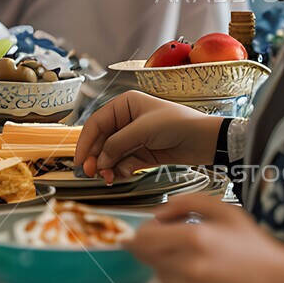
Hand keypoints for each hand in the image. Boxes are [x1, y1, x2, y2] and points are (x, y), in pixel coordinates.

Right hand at [74, 91, 222, 182]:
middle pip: (101, 141)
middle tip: (91, 173)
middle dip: (95, 158)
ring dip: (107, 167)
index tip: (79, 160)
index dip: (85, 142)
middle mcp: (126, 120)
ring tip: (108, 177)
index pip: (96, 123)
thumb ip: (117, 144)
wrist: (204, 140)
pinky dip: (120, 171)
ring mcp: (133, 137)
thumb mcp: (143, 130)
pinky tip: (121, 175)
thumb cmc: (177, 124)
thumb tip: (99, 160)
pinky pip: (123, 163)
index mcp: (124, 105)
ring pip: (110, 155)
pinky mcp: (142, 153)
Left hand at [129, 195, 283, 282]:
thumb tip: (158, 213)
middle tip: (165, 234)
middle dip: (147, 241)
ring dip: (161, 257)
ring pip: (154, 268)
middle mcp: (186, 264)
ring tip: (188, 250)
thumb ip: (186, 202)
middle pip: (143, 253)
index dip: (142, 229)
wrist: (273, 280)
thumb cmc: (249, 241)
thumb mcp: (223, 209)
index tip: (153, 224)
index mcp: (194, 237)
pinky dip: (173, 272)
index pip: (144, 236)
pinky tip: (195, 266)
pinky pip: (167, 282)